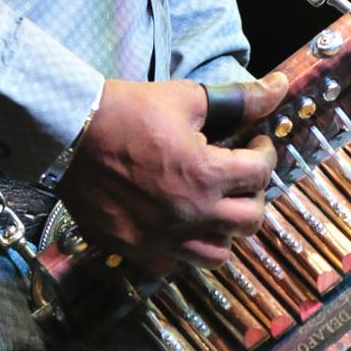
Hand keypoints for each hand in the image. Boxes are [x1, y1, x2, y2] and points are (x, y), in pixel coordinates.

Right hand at [57, 73, 287, 271]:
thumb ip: (238, 98)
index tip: (254, 142)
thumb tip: (280, 87)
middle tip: (241, 175)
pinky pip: (173, 263)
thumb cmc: (129, 110)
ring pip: (218, 254)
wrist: (70, 132)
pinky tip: (176, 224)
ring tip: (214, 204)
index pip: (261, 172)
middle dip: (253, 193)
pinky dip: (182, 248)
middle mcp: (191, 215)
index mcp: (207, 175)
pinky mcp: (135, 248)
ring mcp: (163, 238)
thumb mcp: (187, 98)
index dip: (264, 152)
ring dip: (224, 229)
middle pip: (249, 220)